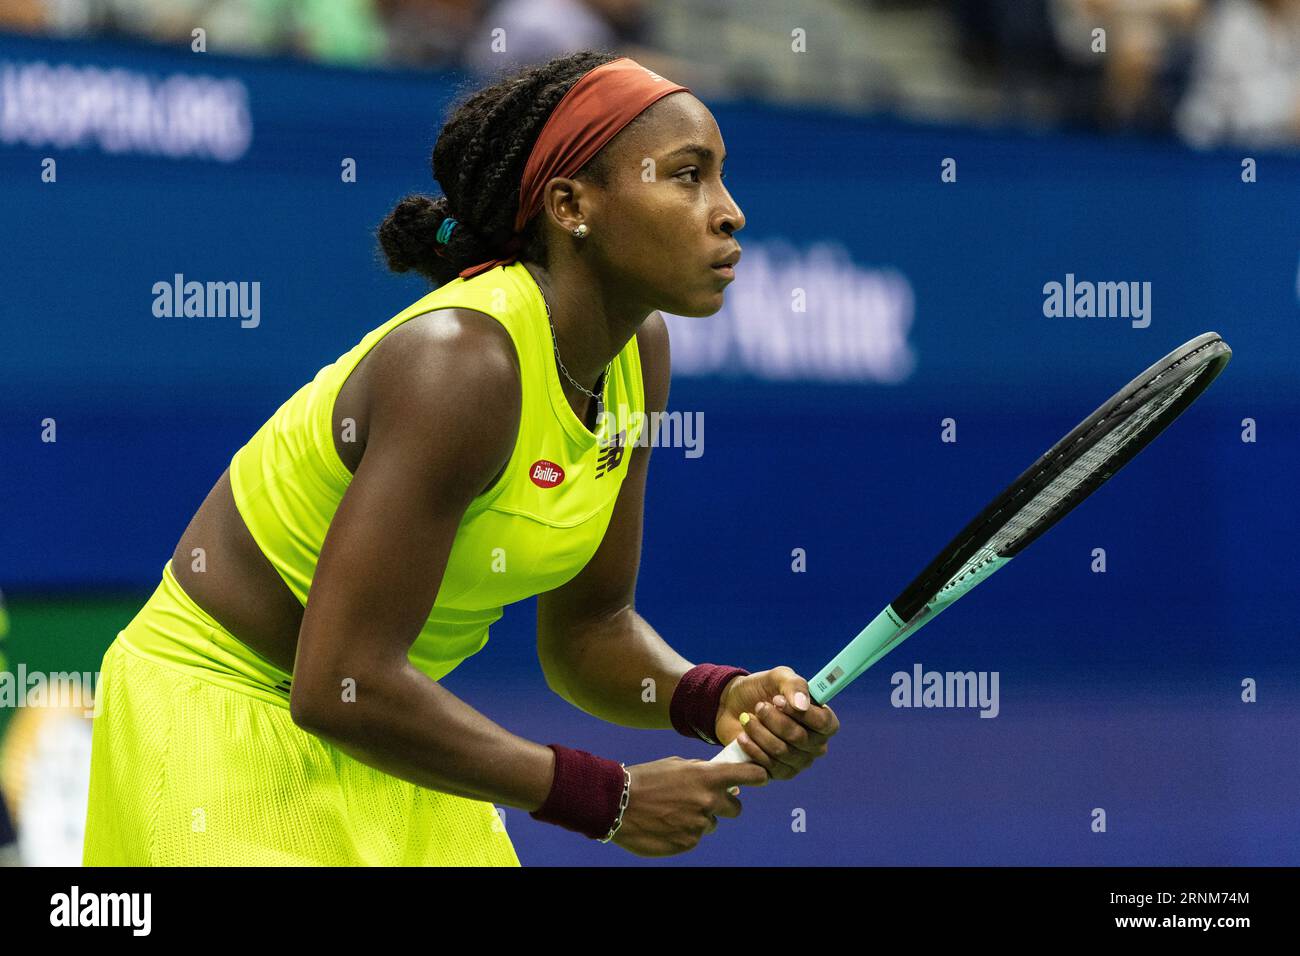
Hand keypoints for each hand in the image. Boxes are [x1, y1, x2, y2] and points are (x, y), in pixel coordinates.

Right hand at [612, 756, 768, 856]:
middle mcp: (709, 801)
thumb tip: (724, 779)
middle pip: (735, 807)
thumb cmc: (646, 779)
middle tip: (704, 800)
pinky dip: (685, 831)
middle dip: (724, 804)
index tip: (761, 776)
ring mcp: (699, 825)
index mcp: (707, 776)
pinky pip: (695, 837)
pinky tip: (666, 823)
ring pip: (712, 823)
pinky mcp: (688, 843)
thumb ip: (703, 771)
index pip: (750, 775)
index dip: (758, 775)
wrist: (617, 803)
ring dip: (700, 818)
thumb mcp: (676, 765)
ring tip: (674, 811)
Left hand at [714, 666, 839, 780]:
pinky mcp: (778, 773)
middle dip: (773, 719)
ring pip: (781, 751)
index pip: (824, 723)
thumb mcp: (778, 677)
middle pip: (799, 738)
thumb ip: (794, 685)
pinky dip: (752, 748)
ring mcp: (798, 762)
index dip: (801, 713)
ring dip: (759, 732)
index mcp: (823, 721)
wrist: (733, 706)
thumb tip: (802, 705)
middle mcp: (815, 745)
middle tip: (759, 706)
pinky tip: (743, 736)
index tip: (777, 699)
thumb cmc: (762, 690)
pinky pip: (768, 766)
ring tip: (747, 718)